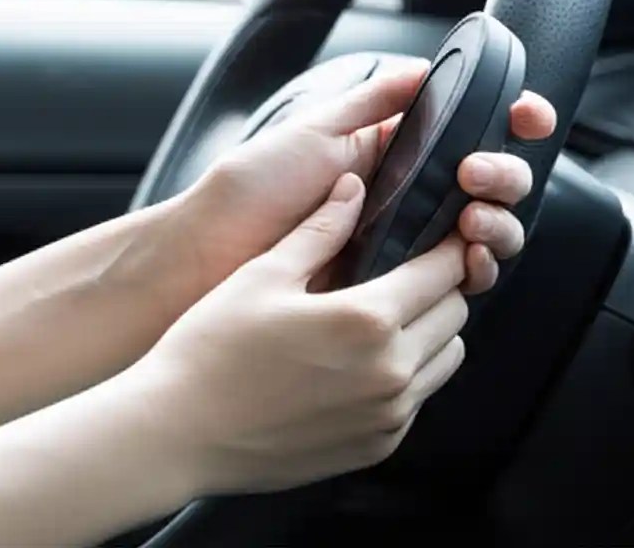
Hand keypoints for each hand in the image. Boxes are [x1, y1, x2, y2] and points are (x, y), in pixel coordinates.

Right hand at [121, 174, 467, 495]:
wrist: (178, 433)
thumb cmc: (209, 351)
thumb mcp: (261, 276)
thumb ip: (318, 230)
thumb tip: (353, 187)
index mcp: (367, 320)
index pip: (443, 272)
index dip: (449, 246)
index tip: (445, 234)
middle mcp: (391, 373)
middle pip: (454, 315)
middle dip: (440, 287)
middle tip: (409, 270)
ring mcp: (386, 416)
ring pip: (445, 360)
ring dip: (429, 333)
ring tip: (384, 316)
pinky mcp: (375, 447)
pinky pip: (416, 401)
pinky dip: (405, 376)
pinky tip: (359, 362)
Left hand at [160, 63, 554, 302]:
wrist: (209, 255)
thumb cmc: (250, 191)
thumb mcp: (311, 130)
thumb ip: (370, 102)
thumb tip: (423, 67)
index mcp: (387, 154)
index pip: (467, 133)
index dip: (508, 122)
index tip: (525, 115)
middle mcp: (403, 199)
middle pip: (488, 185)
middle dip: (505, 174)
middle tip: (479, 174)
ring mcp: (401, 246)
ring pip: (482, 235)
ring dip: (500, 222)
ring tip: (475, 218)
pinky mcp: (393, 290)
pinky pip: (455, 284)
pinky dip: (476, 268)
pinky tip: (469, 257)